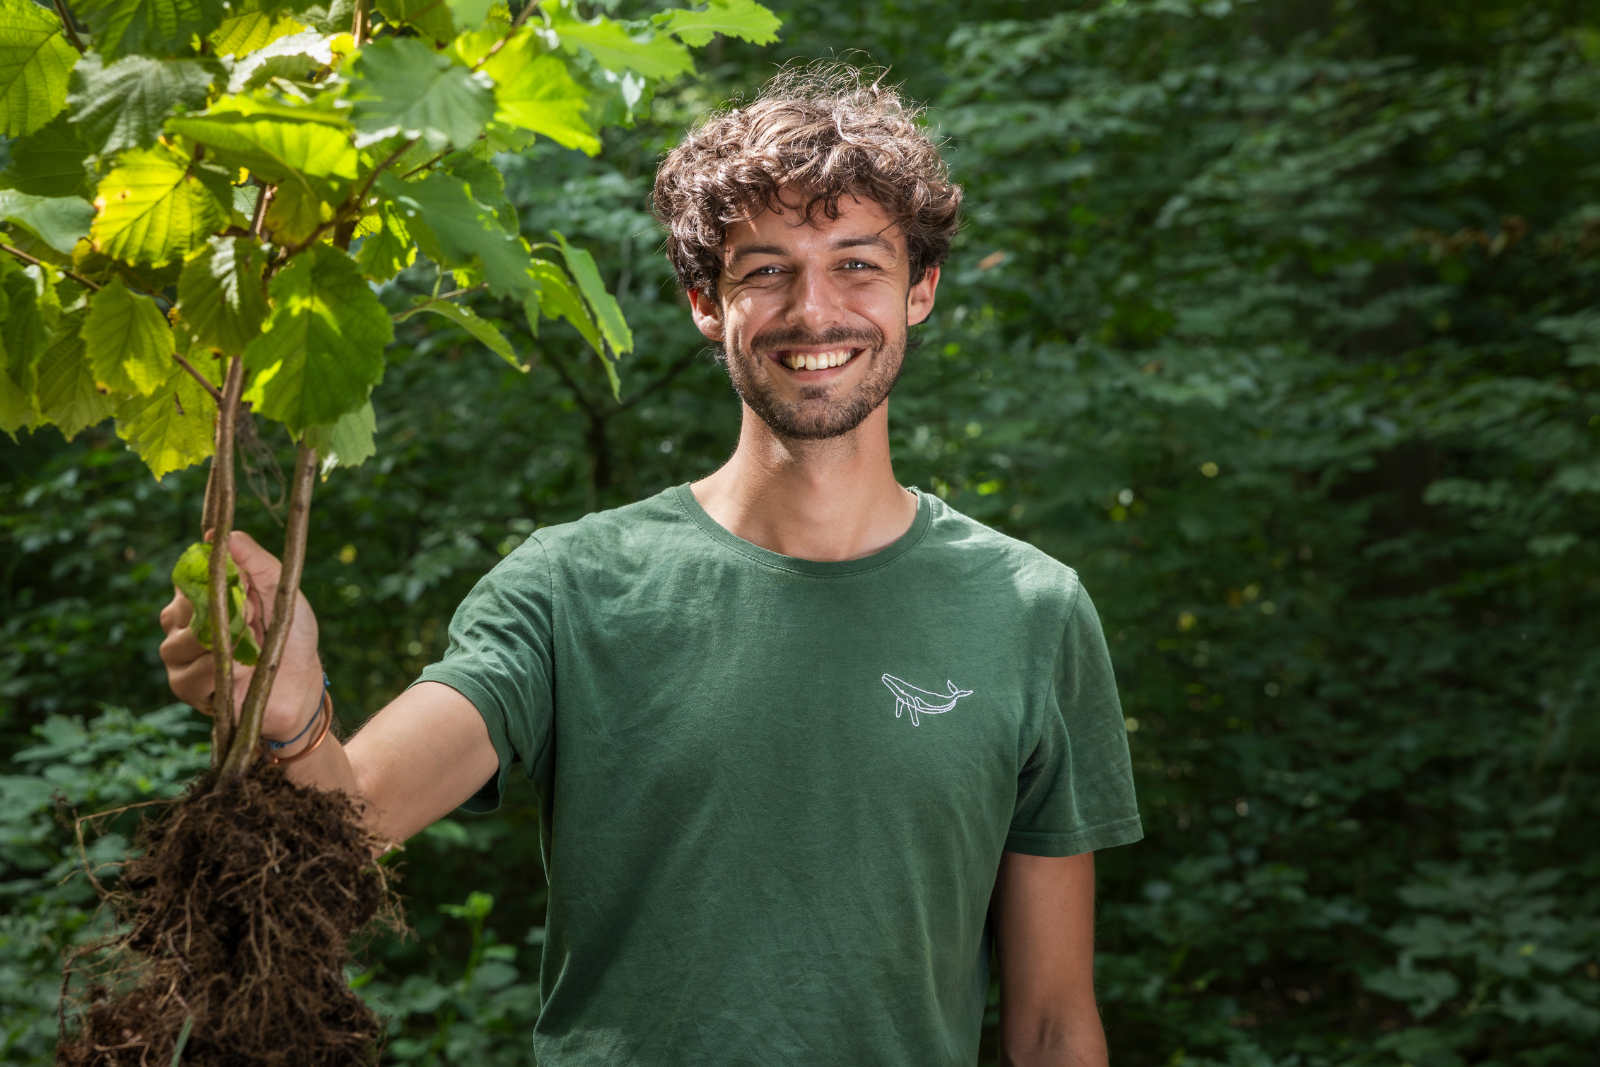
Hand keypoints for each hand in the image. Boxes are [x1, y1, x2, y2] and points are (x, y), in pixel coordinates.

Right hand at [158, 530, 324, 742]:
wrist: (302, 685)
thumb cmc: (290, 633)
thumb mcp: (280, 587)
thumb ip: (253, 559)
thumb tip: (220, 533)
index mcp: (197, 594)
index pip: (188, 575)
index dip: (221, 582)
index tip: (251, 592)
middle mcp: (178, 621)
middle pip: (182, 609)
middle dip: (228, 615)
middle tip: (257, 624)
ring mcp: (177, 654)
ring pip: (183, 642)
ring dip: (228, 645)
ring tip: (252, 649)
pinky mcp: (184, 686)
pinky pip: (193, 674)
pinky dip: (225, 670)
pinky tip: (244, 670)